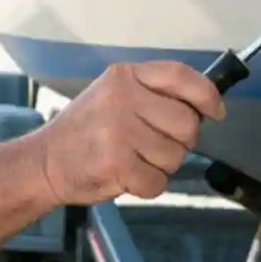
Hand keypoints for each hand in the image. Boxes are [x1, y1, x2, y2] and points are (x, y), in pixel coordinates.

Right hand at [26, 61, 226, 205]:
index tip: (216, 111)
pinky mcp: (116, 164)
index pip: (181, 75)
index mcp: (124, 76)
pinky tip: (127, 175)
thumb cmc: (86, 129)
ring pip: (176, 156)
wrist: (45, 161)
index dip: (207, 94)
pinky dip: (148, 185)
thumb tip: (203, 107)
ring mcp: (118, 131)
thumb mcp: (114, 95)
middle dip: (182, 141)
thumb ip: (153, 94)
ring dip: (163, 166)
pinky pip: (158, 181)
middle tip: (158, 145)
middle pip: (187, 122)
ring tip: (136, 159)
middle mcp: (122, 98)